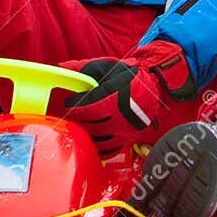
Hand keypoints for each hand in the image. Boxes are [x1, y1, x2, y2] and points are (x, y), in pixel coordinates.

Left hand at [61, 44, 195, 156]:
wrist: (154, 89)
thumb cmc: (128, 76)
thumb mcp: (106, 67)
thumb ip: (83, 68)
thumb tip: (61, 66)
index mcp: (114, 96)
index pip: (86, 106)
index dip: (72, 105)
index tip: (67, 102)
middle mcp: (119, 116)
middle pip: (88, 123)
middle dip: (75, 119)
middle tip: (69, 114)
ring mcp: (124, 131)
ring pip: (95, 138)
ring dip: (83, 132)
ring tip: (78, 124)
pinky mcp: (127, 140)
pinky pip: (106, 149)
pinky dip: (95, 145)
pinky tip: (90, 137)